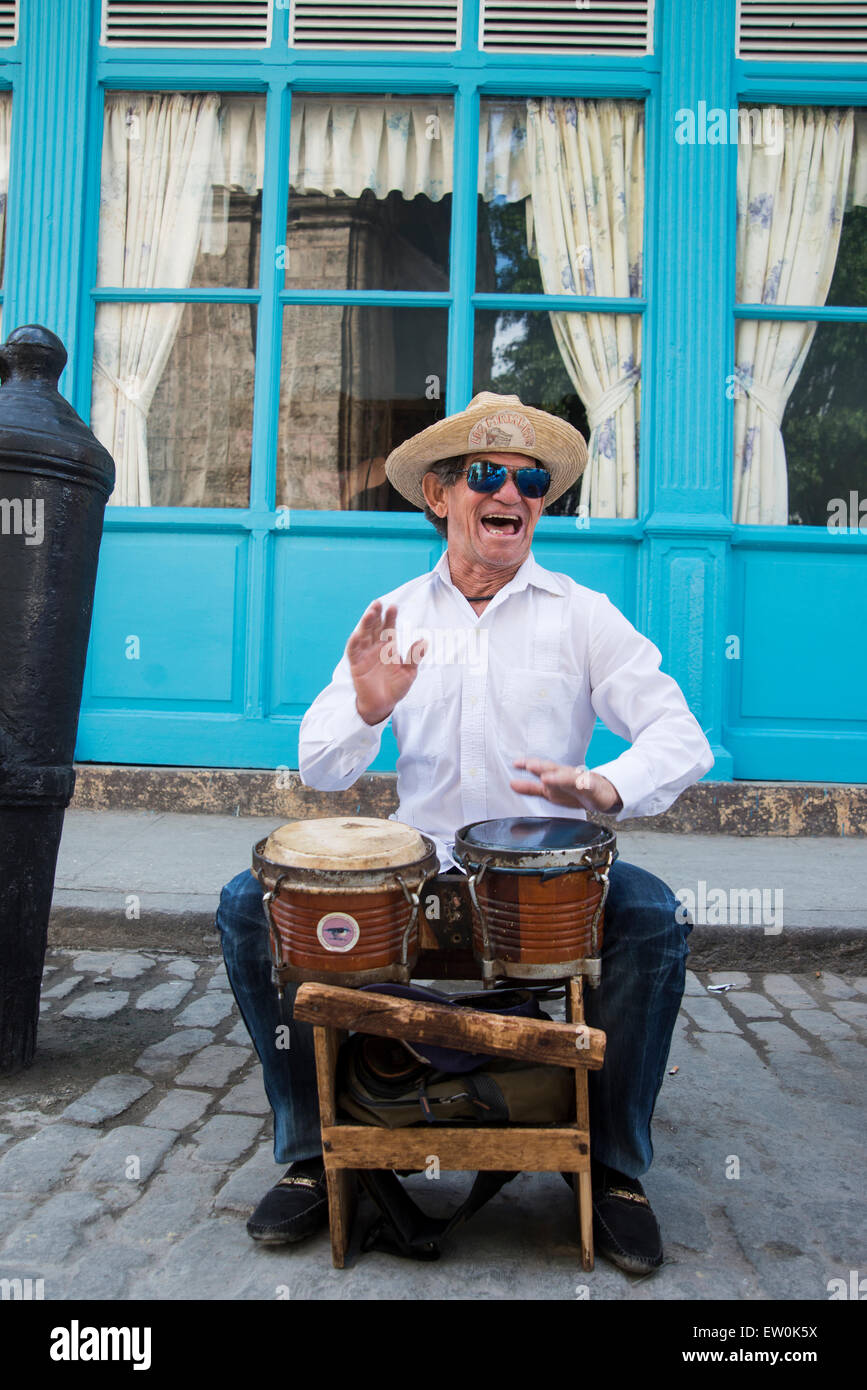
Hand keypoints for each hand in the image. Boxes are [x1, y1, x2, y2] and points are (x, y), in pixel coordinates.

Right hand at [347, 602, 426, 725]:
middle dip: (376, 615)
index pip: (388, 627)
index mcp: (389, 646)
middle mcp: (376, 647)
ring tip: (370, 613)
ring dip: (365, 624)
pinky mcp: (356, 664)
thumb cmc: (395, 687)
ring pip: (363, 635)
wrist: (383, 704)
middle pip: (374, 627)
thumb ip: (414, 657)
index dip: (390, 617)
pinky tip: (357, 634)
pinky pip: (353, 651)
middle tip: (378, 603)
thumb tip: (423, 640)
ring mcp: (365, 654)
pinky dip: (354, 643)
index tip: (393, 607)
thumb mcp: (409, 672)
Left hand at [510, 757, 622, 814]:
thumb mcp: (550, 792)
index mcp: (555, 778)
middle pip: (553, 769)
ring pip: (569, 778)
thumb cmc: (575, 792)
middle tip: (530, 765)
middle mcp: (565, 776)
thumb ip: (531, 788)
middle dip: (541, 767)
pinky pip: (588, 786)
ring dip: (559, 777)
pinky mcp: (593, 788)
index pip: (540, 769)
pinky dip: (585, 783)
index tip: (515, 763)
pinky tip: (581, 782)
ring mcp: (580, 781)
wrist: (604, 794)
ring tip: (547, 778)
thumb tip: (512, 784)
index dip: (528, 766)